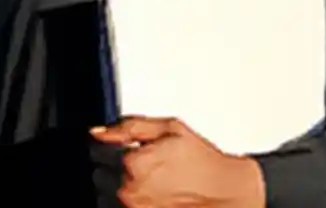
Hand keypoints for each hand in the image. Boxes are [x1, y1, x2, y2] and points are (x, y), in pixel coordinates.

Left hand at [91, 117, 264, 207]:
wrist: (227, 194)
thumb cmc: (203, 162)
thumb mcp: (171, 129)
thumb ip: (131, 126)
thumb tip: (100, 132)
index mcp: (134, 162)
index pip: (98, 153)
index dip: (113, 148)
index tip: (129, 150)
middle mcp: (129, 190)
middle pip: (101, 175)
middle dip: (117, 168)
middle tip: (148, 166)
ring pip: (109, 193)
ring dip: (123, 186)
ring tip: (153, 182)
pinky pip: (121, 204)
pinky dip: (132, 199)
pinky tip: (154, 193)